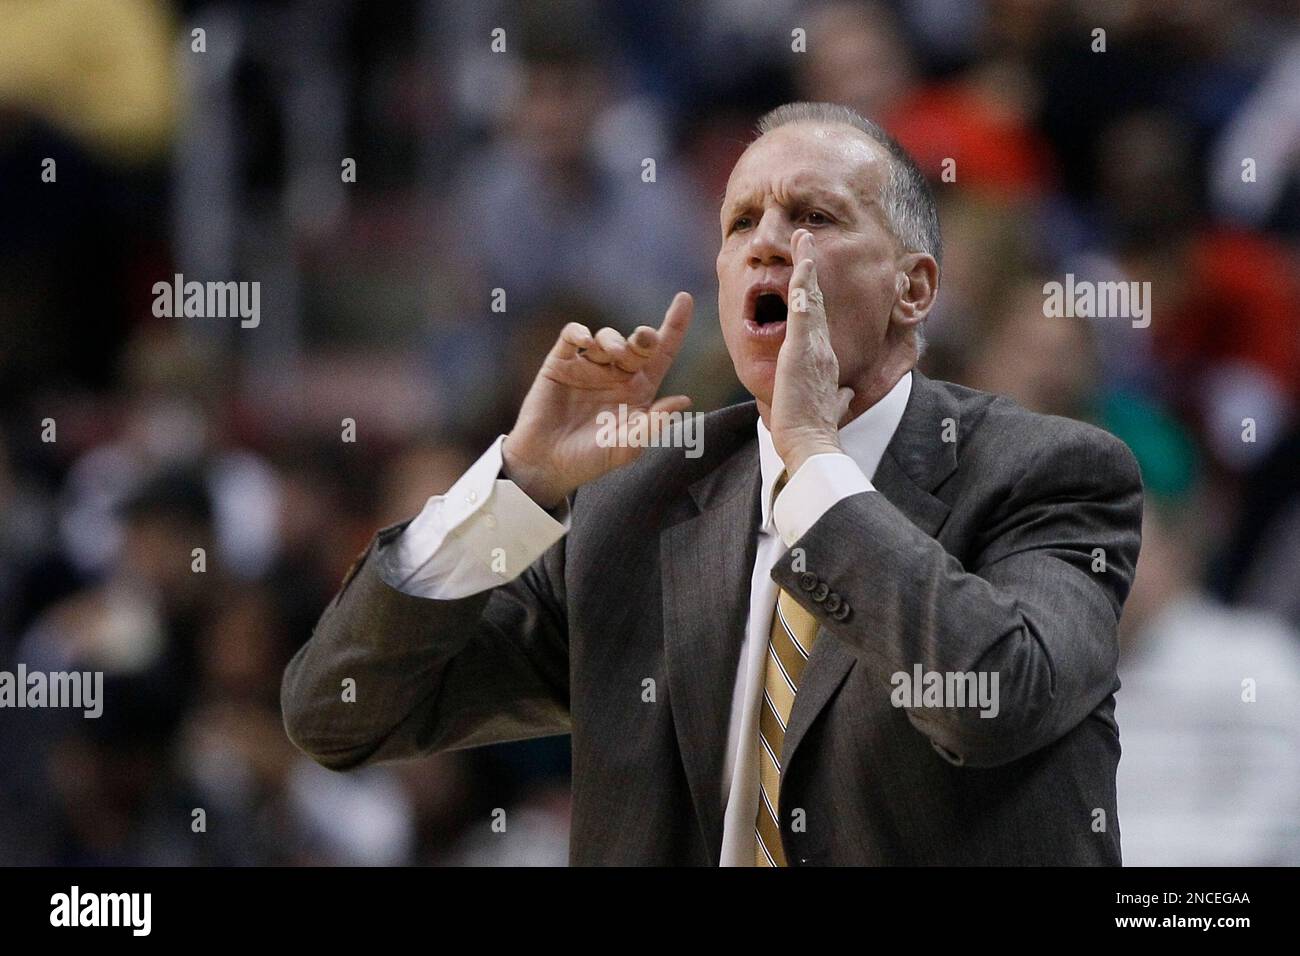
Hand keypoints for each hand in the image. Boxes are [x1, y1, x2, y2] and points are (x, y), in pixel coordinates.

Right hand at [502, 293, 694, 508]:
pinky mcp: (560, 364)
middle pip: (637, 344)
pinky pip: (571, 337)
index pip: (662, 354)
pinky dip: (579, 332)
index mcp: (638, 391)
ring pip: (607, 337)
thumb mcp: (628, 446)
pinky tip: (585, 341)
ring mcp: (587, 367)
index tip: (685, 298)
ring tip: (612, 355)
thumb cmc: (590, 460)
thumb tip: (685, 400)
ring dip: (613, 340)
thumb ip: (654, 424)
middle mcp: (615, 375)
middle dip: (644, 337)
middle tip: (644, 339)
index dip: (674, 327)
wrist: (546, 465)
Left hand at [770, 230, 853, 474]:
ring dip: (806, 264)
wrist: (813, 443)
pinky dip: (802, 282)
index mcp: (825, 360)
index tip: (811, 277)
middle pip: (816, 299)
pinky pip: (802, 307)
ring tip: (802, 237)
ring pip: (809, 296)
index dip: (814, 295)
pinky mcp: (804, 347)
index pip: (818, 320)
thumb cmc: (814, 432)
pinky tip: (800, 261)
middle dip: (812, 268)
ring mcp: (814, 345)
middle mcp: (823, 347)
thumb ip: (837, 400)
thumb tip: (845, 398)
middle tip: (807, 240)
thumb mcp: (828, 408)